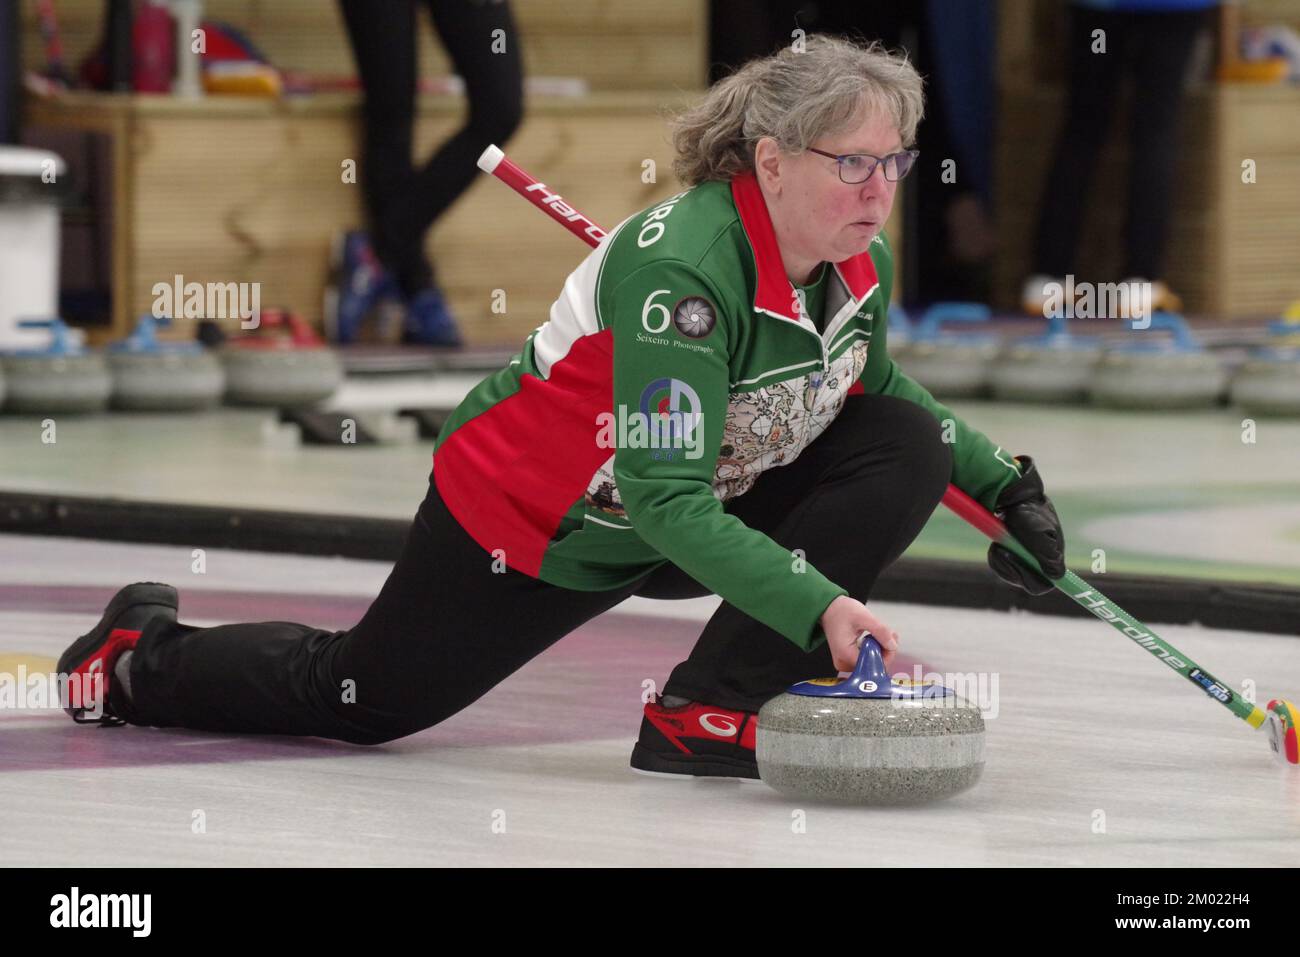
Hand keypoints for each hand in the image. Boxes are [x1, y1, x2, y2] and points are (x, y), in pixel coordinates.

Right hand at [819, 595, 898, 672]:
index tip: (889, 639)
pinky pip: (868, 659)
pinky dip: (875, 649)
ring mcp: (846, 663)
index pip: (873, 664)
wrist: (829, 608)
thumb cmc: (841, 611)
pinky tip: (876, 637)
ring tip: (882, 633)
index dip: (886, 654)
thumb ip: (880, 631)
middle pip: (874, 666)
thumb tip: (892, 646)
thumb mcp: (863, 617)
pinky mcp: (849, 660)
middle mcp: (844, 663)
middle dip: (885, 650)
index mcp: (845, 655)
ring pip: (872, 662)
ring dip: (882, 649)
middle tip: (889, 633)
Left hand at [987, 454, 1065, 595]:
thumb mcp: (1041, 533)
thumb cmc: (1030, 514)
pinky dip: (997, 556)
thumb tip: (1057, 576)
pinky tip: (997, 544)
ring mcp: (1026, 559)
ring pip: (1011, 573)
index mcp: (1051, 560)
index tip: (1020, 570)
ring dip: (1002, 560)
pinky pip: (1002, 565)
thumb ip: (1049, 555)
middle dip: (1012, 566)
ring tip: (1001, 543)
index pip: (1043, 585)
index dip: (1032, 581)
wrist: (1015, 498)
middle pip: (1024, 580)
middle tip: (1003, 550)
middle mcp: (1041, 562)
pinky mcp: (1014, 554)